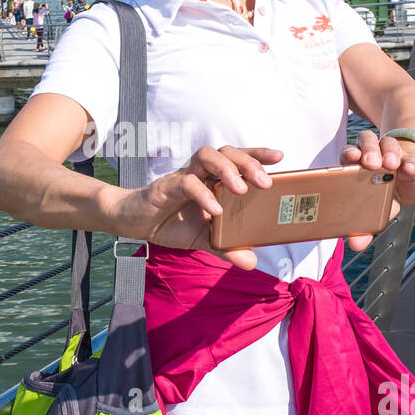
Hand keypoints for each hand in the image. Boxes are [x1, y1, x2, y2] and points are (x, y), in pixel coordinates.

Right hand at [105, 144, 282, 270]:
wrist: (134, 224)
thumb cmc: (171, 223)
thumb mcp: (204, 239)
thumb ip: (227, 247)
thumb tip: (252, 262)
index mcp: (212, 179)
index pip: (238, 159)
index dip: (257, 154)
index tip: (280, 157)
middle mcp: (200, 173)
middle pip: (227, 152)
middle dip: (249, 162)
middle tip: (265, 182)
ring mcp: (183, 176)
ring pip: (207, 157)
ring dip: (227, 170)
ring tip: (242, 189)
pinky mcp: (166, 187)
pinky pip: (187, 183)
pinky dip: (203, 195)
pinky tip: (215, 210)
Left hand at [339, 130, 414, 252]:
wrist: (408, 184)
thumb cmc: (383, 195)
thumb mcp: (373, 211)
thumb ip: (362, 227)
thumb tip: (356, 244)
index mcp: (356, 165)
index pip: (349, 153)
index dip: (349, 154)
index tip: (351, 158)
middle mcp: (372, 153)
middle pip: (366, 142)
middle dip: (368, 151)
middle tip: (371, 164)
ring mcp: (391, 152)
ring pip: (386, 142)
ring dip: (388, 151)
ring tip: (391, 164)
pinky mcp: (411, 158)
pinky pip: (411, 156)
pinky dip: (410, 162)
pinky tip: (409, 168)